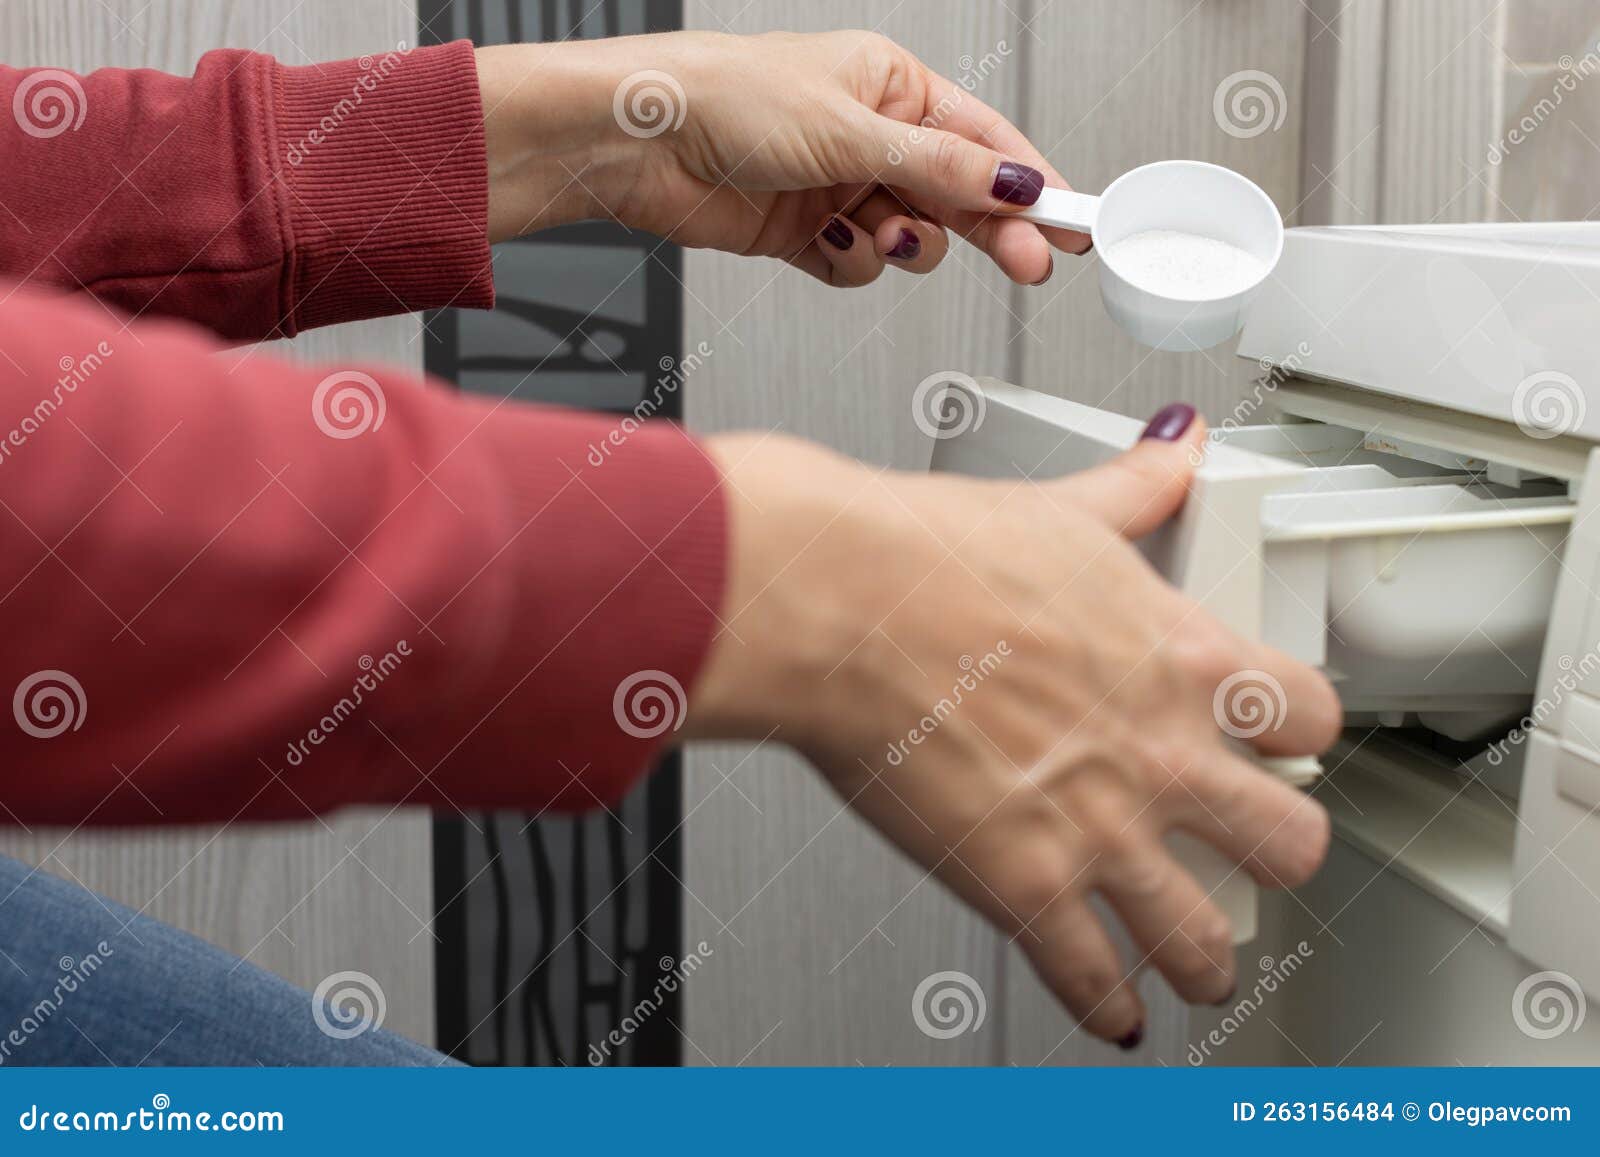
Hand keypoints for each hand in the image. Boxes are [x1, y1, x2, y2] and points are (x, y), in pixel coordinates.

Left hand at [475, 31, 1087, 286]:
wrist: (636, 142)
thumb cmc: (725, 97)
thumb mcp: (852, 127)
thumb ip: (940, 165)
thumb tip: (1011, 180)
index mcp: (892, 86)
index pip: (986, 139)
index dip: (1034, 183)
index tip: (1078, 221)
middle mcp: (869, 135)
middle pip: (958, 194)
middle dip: (989, 230)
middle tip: (1029, 264)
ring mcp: (838, 186)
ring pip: (910, 236)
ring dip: (901, 244)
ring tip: (878, 231)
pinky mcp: (804, 233)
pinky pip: (857, 263)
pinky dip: (849, 261)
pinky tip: (827, 241)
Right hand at [684, 412, 1341, 1045]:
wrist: (841, 602)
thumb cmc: (930, 557)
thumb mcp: (1061, 512)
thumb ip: (1134, 491)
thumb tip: (1176, 446)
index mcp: (1180, 659)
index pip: (1310, 717)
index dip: (1309, 738)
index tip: (1291, 746)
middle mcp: (1160, 753)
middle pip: (1291, 842)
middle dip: (1280, 856)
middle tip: (1258, 855)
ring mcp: (1100, 827)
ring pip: (1206, 935)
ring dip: (1207, 957)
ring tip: (1201, 966)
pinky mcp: (1026, 884)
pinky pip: (1093, 979)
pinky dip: (1106, 1008)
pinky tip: (1113, 1015)